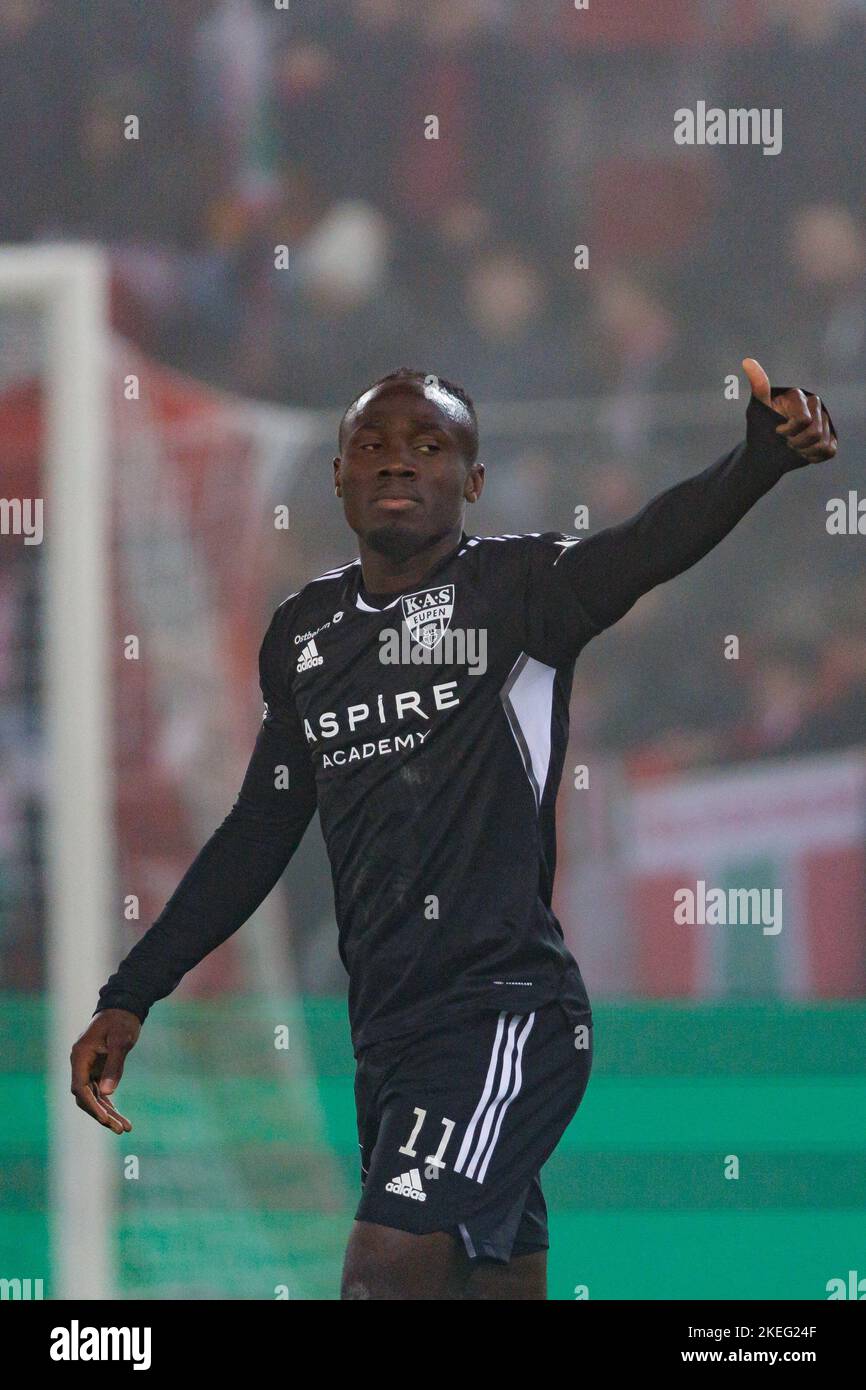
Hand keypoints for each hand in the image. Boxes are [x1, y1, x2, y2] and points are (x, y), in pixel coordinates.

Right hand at [70, 1009, 139, 1133]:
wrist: (124, 1008)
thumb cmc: (122, 1021)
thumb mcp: (122, 1041)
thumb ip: (114, 1066)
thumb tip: (108, 1093)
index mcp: (80, 1055)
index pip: (79, 1087)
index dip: (91, 1105)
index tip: (105, 1119)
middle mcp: (80, 1064)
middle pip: (85, 1097)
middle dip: (101, 1114)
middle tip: (120, 1129)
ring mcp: (87, 1068)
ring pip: (94, 1098)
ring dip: (108, 1113)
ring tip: (125, 1128)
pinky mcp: (97, 1070)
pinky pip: (101, 1092)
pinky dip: (110, 1105)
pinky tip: (121, 1118)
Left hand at [742, 358, 836, 462]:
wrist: (766, 449)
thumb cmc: (761, 427)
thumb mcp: (757, 409)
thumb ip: (758, 387)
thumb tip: (747, 361)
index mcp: (800, 397)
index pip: (804, 420)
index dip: (789, 431)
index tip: (777, 432)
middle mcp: (816, 406)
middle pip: (815, 432)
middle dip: (797, 443)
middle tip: (785, 443)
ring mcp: (825, 421)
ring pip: (822, 443)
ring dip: (804, 451)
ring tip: (793, 448)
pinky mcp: (830, 437)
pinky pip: (829, 450)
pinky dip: (814, 456)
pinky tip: (803, 453)